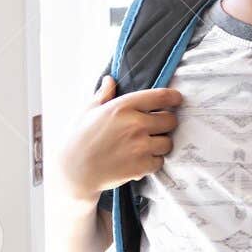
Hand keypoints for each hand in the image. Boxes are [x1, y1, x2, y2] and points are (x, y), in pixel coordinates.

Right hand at [57, 75, 183, 203]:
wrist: (75, 171)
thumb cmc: (78, 139)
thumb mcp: (88, 111)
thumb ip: (103, 95)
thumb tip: (109, 79)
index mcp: (123, 107)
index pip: (160, 97)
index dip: (173, 98)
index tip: (176, 100)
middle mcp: (135, 124)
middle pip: (170, 120)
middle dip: (166, 123)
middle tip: (156, 127)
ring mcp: (140, 146)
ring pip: (168, 142)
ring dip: (160, 144)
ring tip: (147, 145)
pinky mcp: (141, 166)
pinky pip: (160, 161)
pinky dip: (153, 161)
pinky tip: (141, 159)